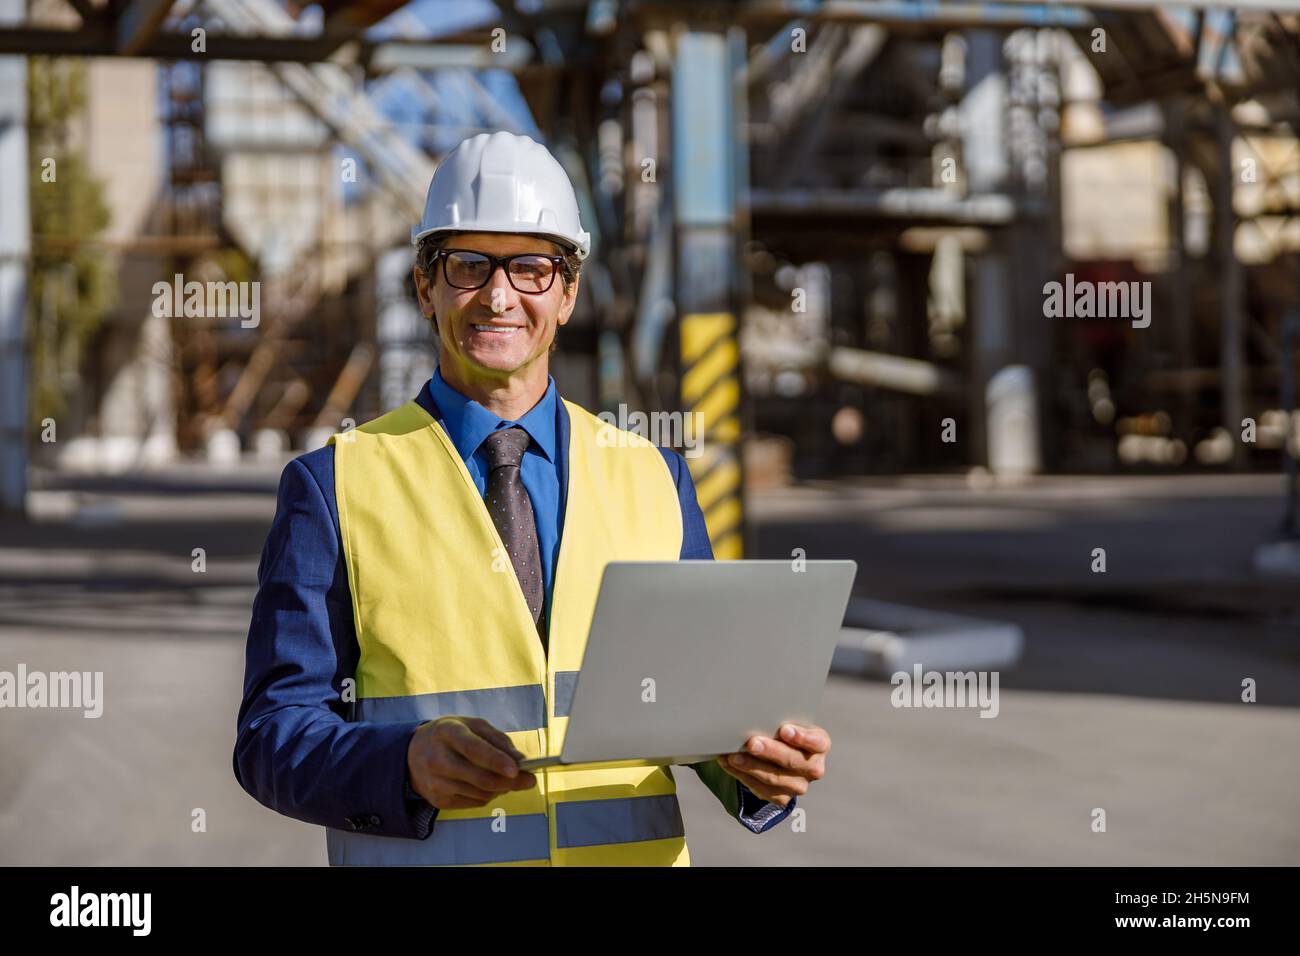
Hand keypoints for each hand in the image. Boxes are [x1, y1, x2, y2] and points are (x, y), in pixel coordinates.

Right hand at [406, 716, 535, 809]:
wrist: (413, 754)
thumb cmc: (451, 735)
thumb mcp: (472, 726)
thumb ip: (498, 740)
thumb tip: (520, 760)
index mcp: (447, 732)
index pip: (474, 749)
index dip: (496, 760)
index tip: (517, 769)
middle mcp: (437, 759)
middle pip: (480, 778)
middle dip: (510, 782)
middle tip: (529, 780)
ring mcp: (436, 783)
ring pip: (481, 794)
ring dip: (501, 788)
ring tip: (507, 779)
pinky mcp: (438, 801)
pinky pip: (474, 803)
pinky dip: (488, 795)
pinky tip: (488, 785)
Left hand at [715, 723, 829, 807]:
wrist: (779, 754)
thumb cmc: (782, 731)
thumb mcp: (786, 721)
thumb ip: (778, 720)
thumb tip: (754, 714)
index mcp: (820, 744)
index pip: (817, 742)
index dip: (802, 737)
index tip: (785, 729)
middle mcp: (813, 768)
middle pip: (792, 761)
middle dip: (770, 751)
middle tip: (751, 743)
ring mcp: (799, 785)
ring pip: (774, 778)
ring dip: (750, 766)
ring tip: (733, 756)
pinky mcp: (782, 798)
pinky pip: (761, 789)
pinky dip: (742, 776)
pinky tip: (729, 764)